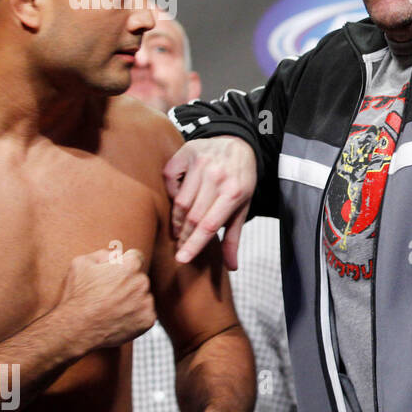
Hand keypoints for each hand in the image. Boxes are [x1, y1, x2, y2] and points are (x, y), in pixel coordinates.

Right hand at [56, 248, 154, 350]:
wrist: (76, 329)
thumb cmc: (77, 296)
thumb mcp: (80, 264)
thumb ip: (101, 254)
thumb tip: (116, 255)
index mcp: (129, 266)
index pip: (136, 257)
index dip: (124, 264)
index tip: (116, 274)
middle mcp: (142, 282)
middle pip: (139, 278)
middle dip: (128, 284)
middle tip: (109, 295)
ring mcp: (146, 302)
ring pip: (143, 297)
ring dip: (132, 301)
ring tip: (112, 309)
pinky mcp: (148, 320)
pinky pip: (145, 315)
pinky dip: (135, 317)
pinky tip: (118, 320)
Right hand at [163, 137, 256, 267]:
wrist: (239, 144)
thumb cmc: (240, 180)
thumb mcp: (243, 207)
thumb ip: (234, 237)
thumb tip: (231, 266)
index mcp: (234, 192)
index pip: (209, 224)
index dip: (194, 244)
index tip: (181, 259)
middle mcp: (217, 176)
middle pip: (192, 215)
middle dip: (184, 236)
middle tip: (181, 246)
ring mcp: (201, 163)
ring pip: (180, 200)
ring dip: (177, 218)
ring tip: (180, 227)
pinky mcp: (187, 152)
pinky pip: (169, 177)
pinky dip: (170, 190)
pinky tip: (179, 196)